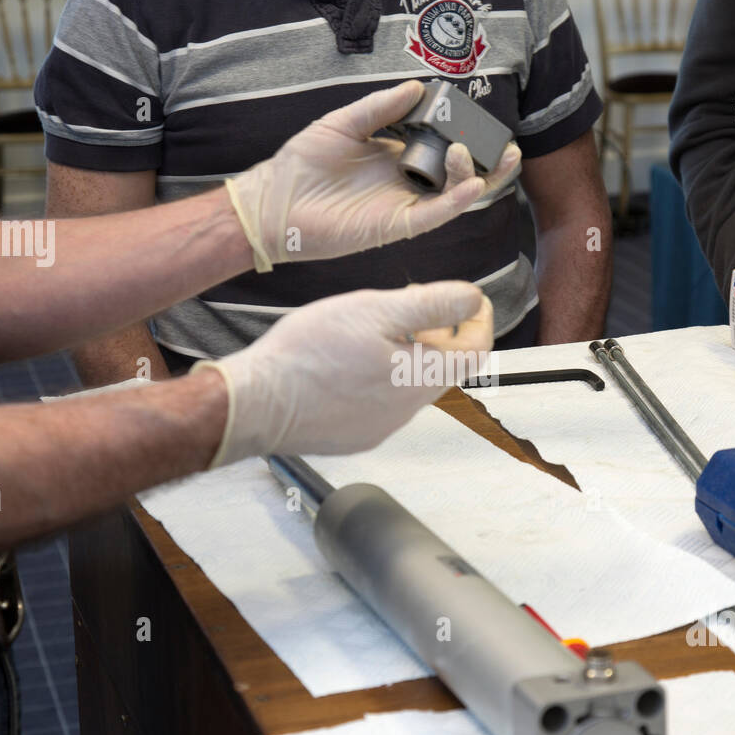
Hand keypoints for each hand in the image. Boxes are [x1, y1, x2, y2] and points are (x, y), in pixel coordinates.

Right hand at [194, 282, 493, 466]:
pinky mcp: (353, 435)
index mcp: (420, 379)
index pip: (475, 353)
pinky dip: (379, 376)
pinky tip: (348, 359)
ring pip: (409, 385)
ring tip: (373, 326)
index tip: (468, 300)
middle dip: (438, 332)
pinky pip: (380, 402)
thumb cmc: (309, 355)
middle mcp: (406, 410)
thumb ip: (430, 305)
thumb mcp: (374, 311)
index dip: (478, 322)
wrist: (256, 403)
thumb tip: (473, 299)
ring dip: (406, 354)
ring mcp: (379, 427)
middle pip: (442, 368)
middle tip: (414, 303)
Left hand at [225, 81, 520, 271]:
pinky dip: (457, 201)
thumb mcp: (344, 123)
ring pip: (455, 196)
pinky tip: (473, 185)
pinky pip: (435, 215)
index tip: (478, 117)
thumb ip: (381, 108)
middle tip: (507, 146)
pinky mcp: (396, 226)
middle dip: (488, 163)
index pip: (442, 146)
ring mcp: (404, 206)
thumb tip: (417, 88)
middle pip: (459, 175)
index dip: (465, 135)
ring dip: (477, 178)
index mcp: (397, 157)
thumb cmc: (302, 164)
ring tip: (487, 155)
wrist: (275, 202)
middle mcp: (406, 183)